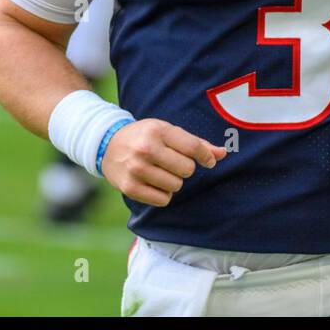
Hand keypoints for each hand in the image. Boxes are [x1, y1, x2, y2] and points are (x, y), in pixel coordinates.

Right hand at [101, 118, 226, 206]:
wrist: (107, 144)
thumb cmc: (145, 137)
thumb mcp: (167, 131)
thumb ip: (196, 143)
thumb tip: (223, 153)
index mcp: (157, 130)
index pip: (193, 148)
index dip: (206, 157)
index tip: (208, 161)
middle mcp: (146, 149)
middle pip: (187, 169)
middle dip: (184, 168)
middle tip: (171, 162)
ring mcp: (136, 169)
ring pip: (176, 186)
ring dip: (173, 181)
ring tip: (160, 171)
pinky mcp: (130, 187)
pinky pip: (163, 199)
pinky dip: (163, 194)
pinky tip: (153, 183)